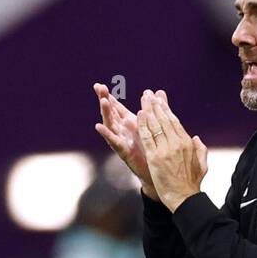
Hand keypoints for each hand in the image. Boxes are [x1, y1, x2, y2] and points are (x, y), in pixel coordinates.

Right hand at [93, 82, 157, 198]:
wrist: (157, 173)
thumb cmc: (153, 150)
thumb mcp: (153, 126)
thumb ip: (154, 109)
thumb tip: (157, 91)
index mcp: (130, 124)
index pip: (117, 107)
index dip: (109, 97)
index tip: (99, 85)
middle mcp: (123, 131)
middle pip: (111, 113)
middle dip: (105, 100)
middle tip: (99, 88)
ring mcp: (122, 141)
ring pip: (111, 125)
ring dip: (106, 113)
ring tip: (103, 102)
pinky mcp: (124, 152)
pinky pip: (114, 142)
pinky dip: (106, 134)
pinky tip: (99, 126)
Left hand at [136, 90, 207, 211]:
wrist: (184, 198)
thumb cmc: (191, 184)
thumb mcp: (201, 165)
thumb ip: (200, 149)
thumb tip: (196, 138)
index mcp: (187, 144)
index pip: (174, 122)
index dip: (166, 109)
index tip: (161, 100)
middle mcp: (177, 143)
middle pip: (164, 119)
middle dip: (156, 105)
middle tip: (149, 94)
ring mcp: (166, 149)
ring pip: (156, 125)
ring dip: (148, 110)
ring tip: (143, 99)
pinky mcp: (155, 157)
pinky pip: (148, 137)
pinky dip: (143, 125)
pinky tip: (139, 115)